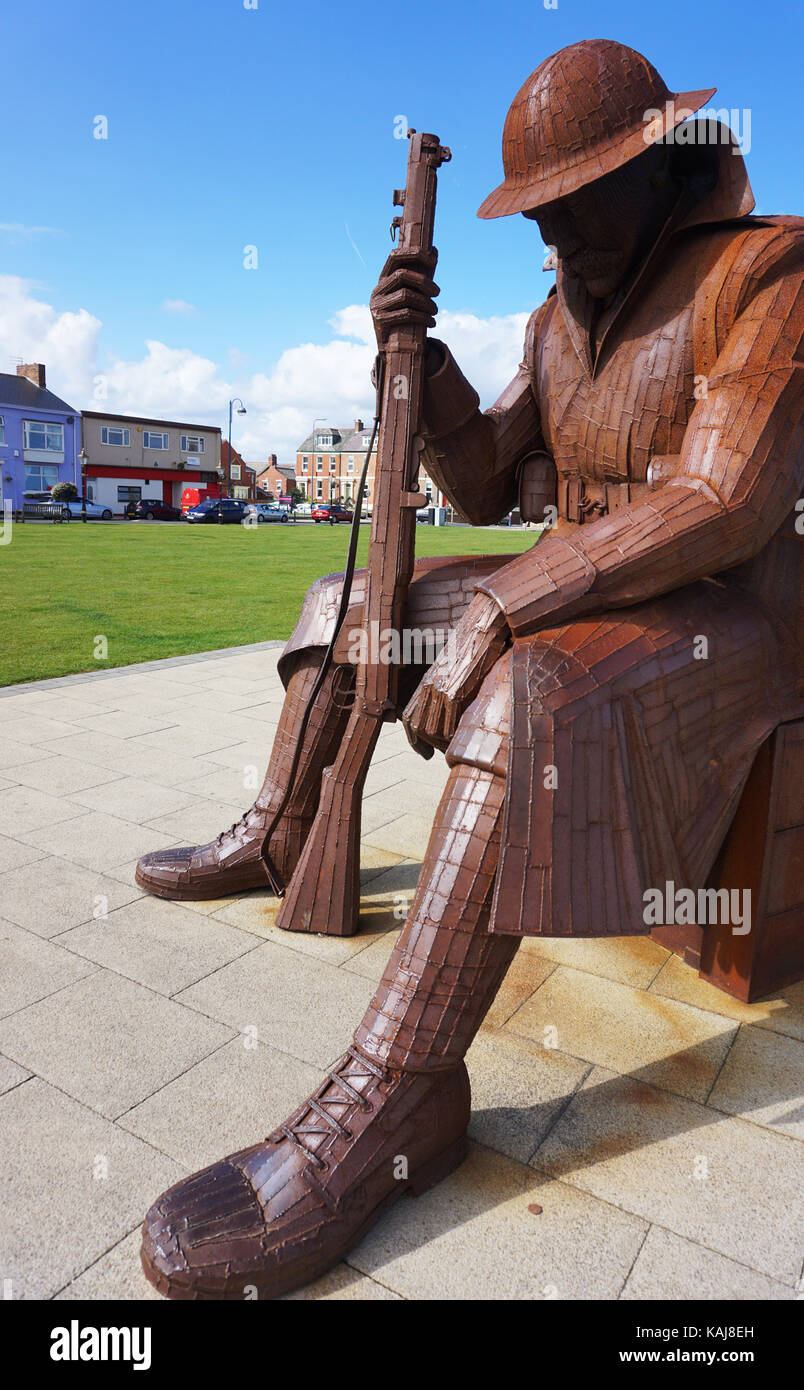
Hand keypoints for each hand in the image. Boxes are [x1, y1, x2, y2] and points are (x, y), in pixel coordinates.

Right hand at [370, 248, 438, 349]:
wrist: (390, 344)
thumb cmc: (403, 313)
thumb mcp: (410, 292)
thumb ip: (420, 273)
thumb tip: (434, 250)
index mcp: (383, 277)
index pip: (395, 256)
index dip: (414, 253)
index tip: (433, 260)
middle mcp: (377, 289)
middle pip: (402, 275)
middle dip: (424, 282)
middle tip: (438, 292)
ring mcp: (376, 304)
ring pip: (406, 295)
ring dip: (426, 303)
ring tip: (435, 311)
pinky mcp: (380, 321)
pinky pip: (406, 314)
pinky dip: (423, 317)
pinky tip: (432, 322)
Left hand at [403, 593, 509, 750]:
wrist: (483, 626)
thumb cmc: (475, 646)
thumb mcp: (456, 668)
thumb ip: (449, 687)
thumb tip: (453, 708)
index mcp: (428, 681)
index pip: (410, 718)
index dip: (414, 740)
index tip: (423, 753)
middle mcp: (430, 686)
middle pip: (419, 728)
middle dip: (428, 745)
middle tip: (435, 755)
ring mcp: (442, 690)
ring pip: (434, 730)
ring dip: (443, 743)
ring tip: (452, 747)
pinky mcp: (456, 692)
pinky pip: (449, 723)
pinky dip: (454, 735)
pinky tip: (461, 737)